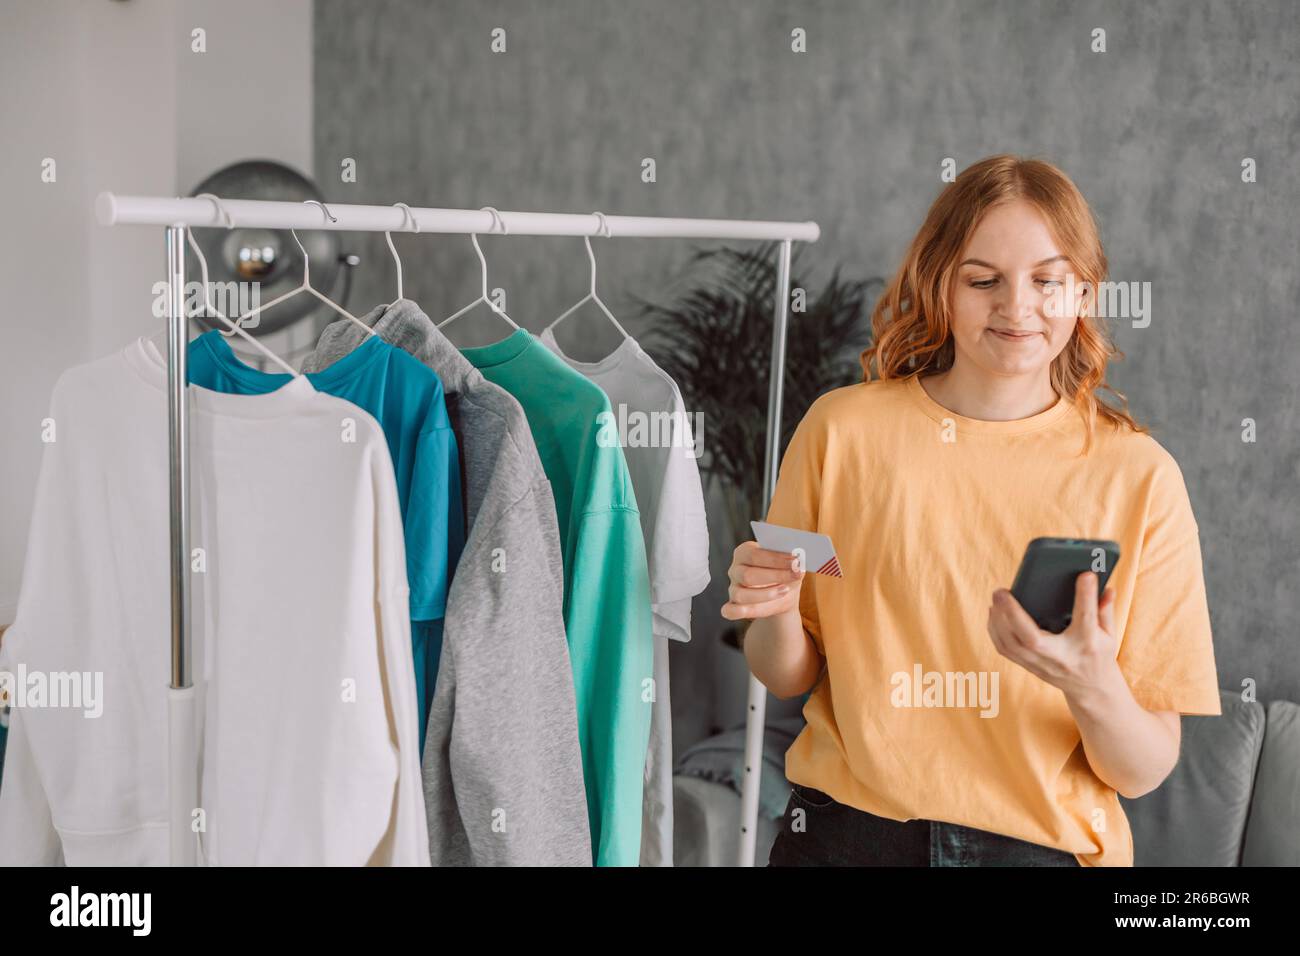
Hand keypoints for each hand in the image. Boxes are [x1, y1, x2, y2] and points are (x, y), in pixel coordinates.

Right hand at [720, 540, 804, 620]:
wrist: (785, 594)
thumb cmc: (785, 574)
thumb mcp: (791, 566)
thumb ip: (792, 563)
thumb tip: (798, 563)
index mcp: (744, 553)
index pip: (754, 555)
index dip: (775, 558)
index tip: (795, 560)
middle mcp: (735, 570)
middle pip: (747, 575)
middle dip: (774, 576)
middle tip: (796, 574)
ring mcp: (733, 589)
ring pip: (741, 595)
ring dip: (766, 594)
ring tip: (785, 590)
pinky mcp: (733, 606)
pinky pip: (730, 611)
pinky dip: (740, 612)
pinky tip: (756, 610)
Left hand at [986, 571, 1118, 697]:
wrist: (1091, 688)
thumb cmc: (1099, 653)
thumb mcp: (1109, 634)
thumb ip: (1106, 610)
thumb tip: (1106, 586)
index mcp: (1087, 645)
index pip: (1086, 619)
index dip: (1086, 596)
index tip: (1085, 575)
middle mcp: (1061, 656)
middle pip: (1032, 639)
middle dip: (1013, 614)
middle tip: (1001, 591)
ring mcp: (1042, 664)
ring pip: (1012, 646)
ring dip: (998, 621)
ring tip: (996, 598)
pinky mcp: (1029, 667)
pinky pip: (1005, 650)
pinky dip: (995, 631)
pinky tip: (994, 613)